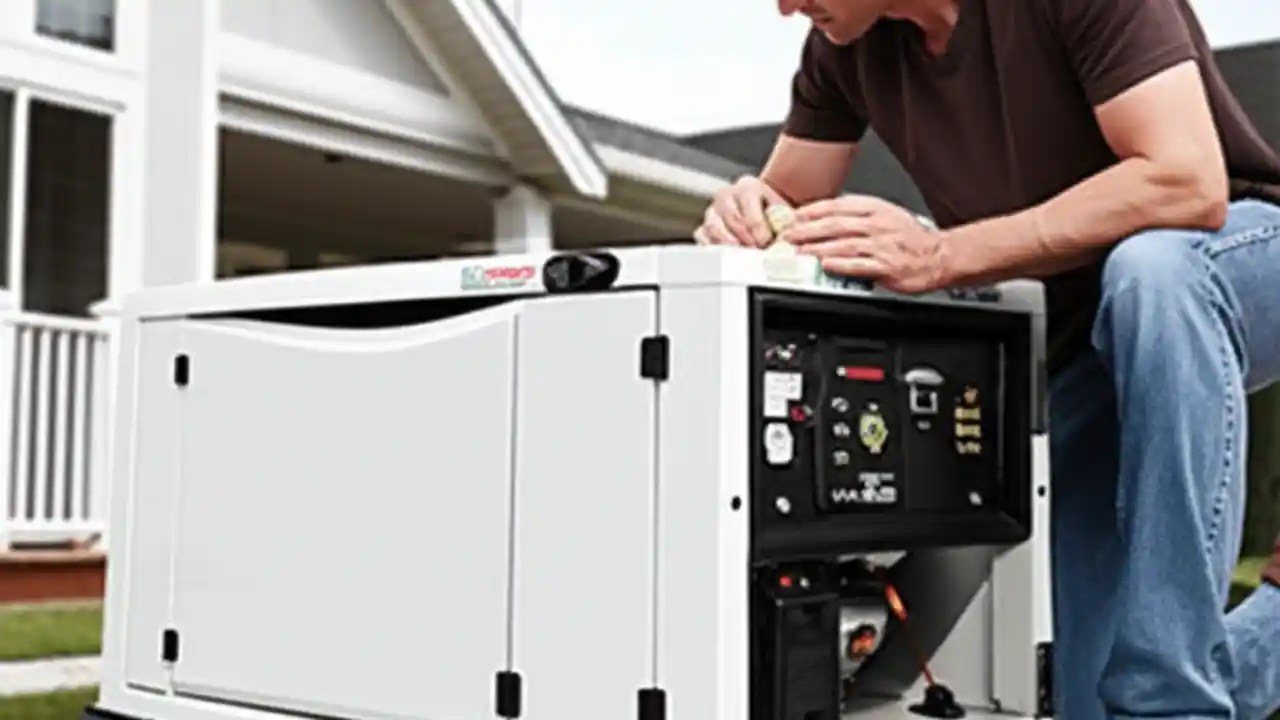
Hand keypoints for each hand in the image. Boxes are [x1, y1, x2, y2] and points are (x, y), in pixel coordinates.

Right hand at [694, 176, 789, 246]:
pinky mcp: (704, 224)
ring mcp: (712, 209)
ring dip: (729, 243)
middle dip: (746, 239)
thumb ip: (785, 223)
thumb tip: (783, 241)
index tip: (767, 243)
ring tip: (742, 254)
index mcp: (748, 186)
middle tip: (756, 251)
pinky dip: (712, 246)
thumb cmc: (774, 212)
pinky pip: (701, 234)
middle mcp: (726, 194)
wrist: (764, 210)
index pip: (750, 210)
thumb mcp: (783, 212)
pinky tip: (727, 254)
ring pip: (713, 226)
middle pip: (732, 219)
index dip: (759, 231)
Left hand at [779, 195, 948, 293]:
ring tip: (799, 252)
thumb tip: (828, 219)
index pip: (839, 205)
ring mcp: (882, 245)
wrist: (940, 255)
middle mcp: (877, 224)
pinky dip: (840, 264)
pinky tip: (825, 264)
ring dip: (817, 248)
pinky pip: (859, 265)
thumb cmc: (911, 238)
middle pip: (835, 224)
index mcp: (876, 209)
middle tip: (789, 236)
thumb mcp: (887, 215)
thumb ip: (859, 216)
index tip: (795, 216)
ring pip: (843, 244)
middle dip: (808, 230)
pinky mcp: (886, 266)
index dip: (813, 210)